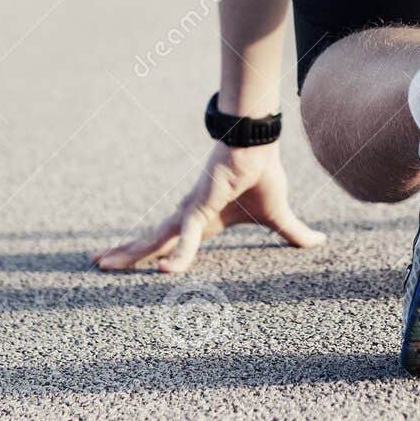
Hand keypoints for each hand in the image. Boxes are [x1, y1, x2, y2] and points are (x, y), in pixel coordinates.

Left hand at [92, 142, 325, 272]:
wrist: (260, 147)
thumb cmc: (264, 175)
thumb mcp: (278, 216)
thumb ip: (294, 234)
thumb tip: (321, 242)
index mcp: (204, 221)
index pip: (171, 241)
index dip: (153, 252)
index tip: (136, 263)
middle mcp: (189, 218)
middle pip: (151, 240)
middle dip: (126, 252)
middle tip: (98, 262)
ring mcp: (189, 213)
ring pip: (154, 239)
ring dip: (130, 253)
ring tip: (102, 264)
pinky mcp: (199, 209)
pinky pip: (187, 238)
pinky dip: (177, 256)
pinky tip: (164, 273)